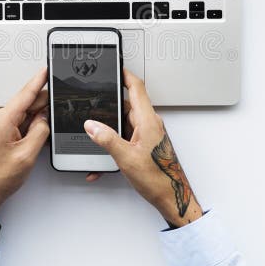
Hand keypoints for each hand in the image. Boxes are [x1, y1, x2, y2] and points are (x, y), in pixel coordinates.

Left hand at [0, 68, 49, 224]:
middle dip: (47, 104)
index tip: (48, 68)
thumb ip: (40, 131)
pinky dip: (37, 129)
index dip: (40, 79)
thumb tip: (47, 118)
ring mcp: (6, 127)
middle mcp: (4, 119)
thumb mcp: (27, 154)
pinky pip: (27, 125)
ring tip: (49, 131)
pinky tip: (42, 140)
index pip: (27, 93)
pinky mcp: (8, 135)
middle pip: (31, 102)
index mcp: (6, 119)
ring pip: (31, 114)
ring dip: (42, 119)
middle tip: (62, 107)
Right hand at [83, 70, 201, 226]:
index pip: (137, 87)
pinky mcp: (147, 144)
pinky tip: (106, 158)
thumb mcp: (126, 157)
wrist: (172, 197)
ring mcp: (149, 134)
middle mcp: (150, 124)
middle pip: (128, 104)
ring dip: (111, 129)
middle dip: (110, 106)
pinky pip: (128, 136)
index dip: (125, 75)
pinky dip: (116, 143)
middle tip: (94, 107)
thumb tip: (92, 125)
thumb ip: (107, 139)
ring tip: (98, 138)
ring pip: (126, 122)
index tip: (115, 68)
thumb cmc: (158, 178)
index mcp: (148, 120)